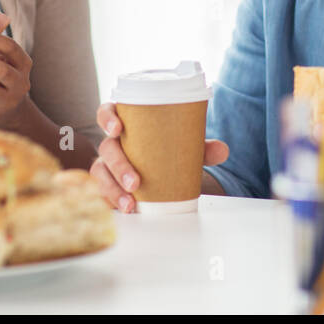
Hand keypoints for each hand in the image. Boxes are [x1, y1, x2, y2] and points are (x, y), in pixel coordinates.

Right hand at [90, 102, 229, 212]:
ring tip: (130, 204)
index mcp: (128, 124)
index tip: (117, 129)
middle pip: (106, 149)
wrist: (167, 173)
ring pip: (101, 174)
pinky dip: (110, 202)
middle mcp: (113, 143)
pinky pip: (101, 192)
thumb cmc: (169, 152)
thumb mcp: (186, 148)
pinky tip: (123, 211)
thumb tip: (222, 150)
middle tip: (135, 182)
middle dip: (118, 166)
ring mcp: (107, 165)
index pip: (108, 113)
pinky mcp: (107, 185)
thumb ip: (203, 148)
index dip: (107, 118)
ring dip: (112, 189)